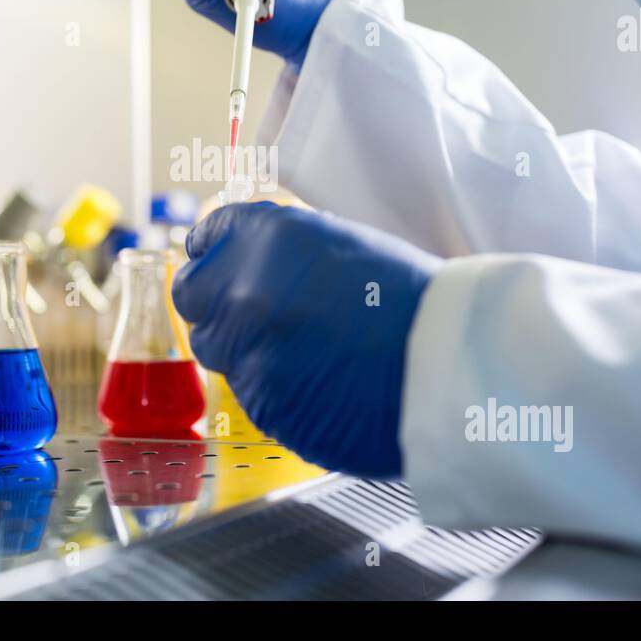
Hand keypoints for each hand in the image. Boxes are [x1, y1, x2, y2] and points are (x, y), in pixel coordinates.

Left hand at [171, 202, 439, 477]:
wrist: (448, 361)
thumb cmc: (411, 299)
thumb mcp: (338, 243)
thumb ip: (278, 252)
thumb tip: (243, 262)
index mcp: (266, 237)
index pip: (207, 239)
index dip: (215, 255)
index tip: (219, 264)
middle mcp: (243, 289)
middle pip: (193, 297)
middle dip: (217, 304)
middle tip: (256, 315)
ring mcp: (247, 350)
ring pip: (217, 351)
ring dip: (246, 349)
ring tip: (303, 352)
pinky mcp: (261, 403)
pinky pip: (251, 393)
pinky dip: (275, 390)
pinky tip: (319, 383)